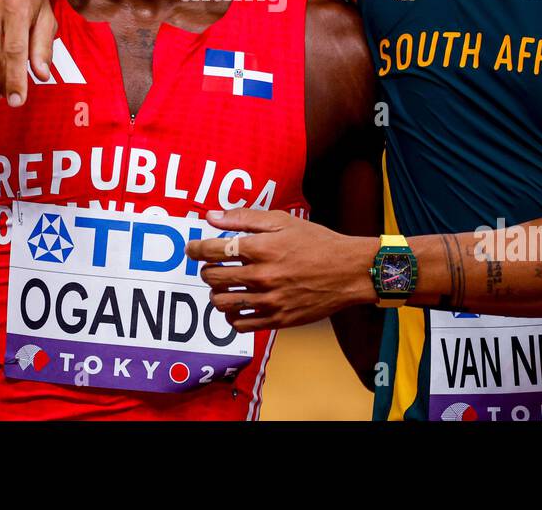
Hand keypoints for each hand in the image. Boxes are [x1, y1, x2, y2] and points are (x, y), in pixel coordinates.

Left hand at [184, 209, 376, 331]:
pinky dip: (231, 315)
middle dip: (206, 270)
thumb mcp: (282, 221)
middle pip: (213, 277)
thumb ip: (244, 218)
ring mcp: (269, 300)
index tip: (192, 249)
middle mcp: (262, 276)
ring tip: (223, 286)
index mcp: (261, 248)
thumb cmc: (316, 242)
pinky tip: (237, 305)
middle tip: (210, 266)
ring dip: (216, 293)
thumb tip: (211, 216)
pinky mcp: (277, 319)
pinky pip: (240, 324)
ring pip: (222, 303)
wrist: (349, 271)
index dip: (196, 249)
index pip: (213, 250)